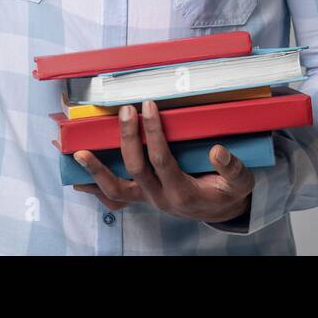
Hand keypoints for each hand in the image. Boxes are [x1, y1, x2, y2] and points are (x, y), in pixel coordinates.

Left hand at [68, 100, 254, 225]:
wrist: (220, 210)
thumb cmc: (228, 191)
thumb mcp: (240, 181)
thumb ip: (232, 167)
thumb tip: (218, 151)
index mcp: (183, 192)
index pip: (161, 160)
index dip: (153, 133)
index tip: (148, 106)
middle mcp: (160, 198)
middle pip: (135, 169)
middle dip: (127, 138)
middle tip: (125, 111)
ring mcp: (147, 199)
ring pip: (115, 189)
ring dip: (96, 171)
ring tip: (79, 153)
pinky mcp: (140, 196)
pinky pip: (113, 195)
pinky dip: (94, 185)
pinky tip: (77, 175)